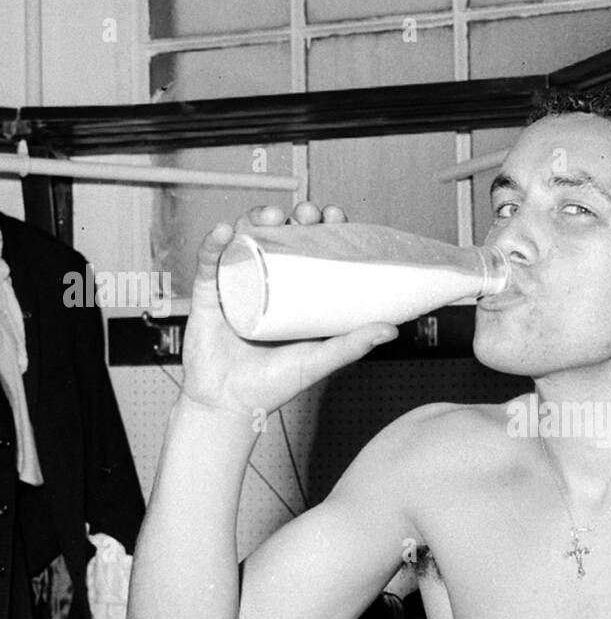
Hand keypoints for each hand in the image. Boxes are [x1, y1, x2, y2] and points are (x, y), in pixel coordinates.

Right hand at [180, 201, 398, 419]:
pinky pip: (208, 261)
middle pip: (280, 237)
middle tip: (306, 213)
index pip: (311, 250)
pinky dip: (213, 242)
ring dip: (255, 219)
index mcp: (296, 294)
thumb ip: (351, 345)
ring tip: (270, 216)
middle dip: (293, 218)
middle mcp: (267, 283)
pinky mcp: (208, 293)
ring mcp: (236, 284)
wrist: (228, 405)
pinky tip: (224, 231)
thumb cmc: (274, 385)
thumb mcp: (318, 361)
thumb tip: (392, 330)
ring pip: (244, 239)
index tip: (334, 215)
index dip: (322, 228)